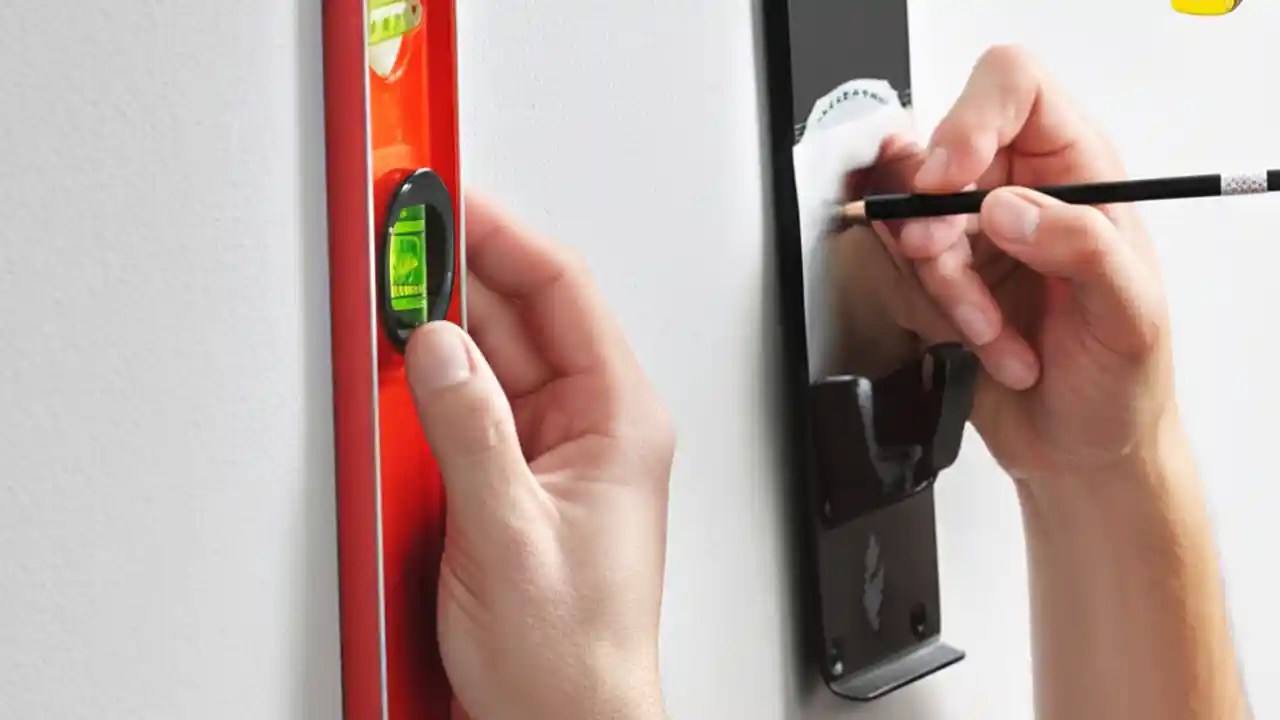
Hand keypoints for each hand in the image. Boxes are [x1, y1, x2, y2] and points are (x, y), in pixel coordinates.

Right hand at [404, 195, 672, 719]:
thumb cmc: (572, 653)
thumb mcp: (511, 533)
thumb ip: (470, 432)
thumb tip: (437, 348)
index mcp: (616, 419)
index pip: (561, 290)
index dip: (500, 236)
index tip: (445, 204)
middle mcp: (589, 425)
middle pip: (521, 314)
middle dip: (457, 273)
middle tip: (399, 238)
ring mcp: (550, 450)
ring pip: (491, 355)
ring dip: (440, 322)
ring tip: (390, 288)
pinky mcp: (514, 477)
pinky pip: (473, 404)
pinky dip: (434, 380)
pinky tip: (403, 363)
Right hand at [867, 46, 1179, 482]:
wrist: (1082, 450)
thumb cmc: (1123, 382)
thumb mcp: (1129, 314)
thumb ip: (1081, 247)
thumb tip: (1009, 208)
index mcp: (1079, 172)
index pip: (1014, 91)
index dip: (970, 118)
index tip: (949, 176)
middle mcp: (1024, 191)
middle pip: (943, 152)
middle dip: (936, 215)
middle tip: (946, 257)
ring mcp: (978, 235)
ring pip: (912, 216)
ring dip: (943, 282)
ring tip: (991, 327)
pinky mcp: (944, 277)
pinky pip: (904, 270)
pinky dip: (934, 311)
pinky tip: (984, 341)